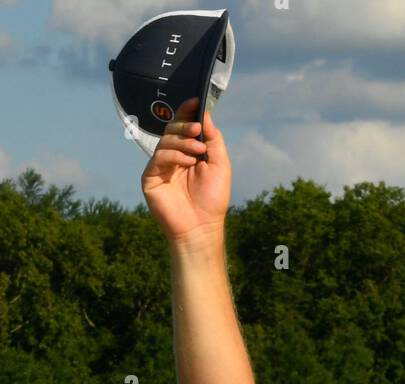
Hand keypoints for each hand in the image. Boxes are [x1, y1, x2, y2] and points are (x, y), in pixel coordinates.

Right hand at [142, 97, 231, 243]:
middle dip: (185, 126)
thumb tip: (205, 114)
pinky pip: (159, 158)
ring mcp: (160, 167)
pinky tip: (187, 162)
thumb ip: (214, 139)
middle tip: (197, 130)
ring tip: (198, 152)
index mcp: (188, 153)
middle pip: (172, 129)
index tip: (195, 101)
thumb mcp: (219, 164)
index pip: (183, 126)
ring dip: (183, 142)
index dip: (187, 112)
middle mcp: (173, 158)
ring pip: (165, 141)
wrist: (201, 227)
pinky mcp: (150, 178)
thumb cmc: (212, 199)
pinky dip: (174, 155)